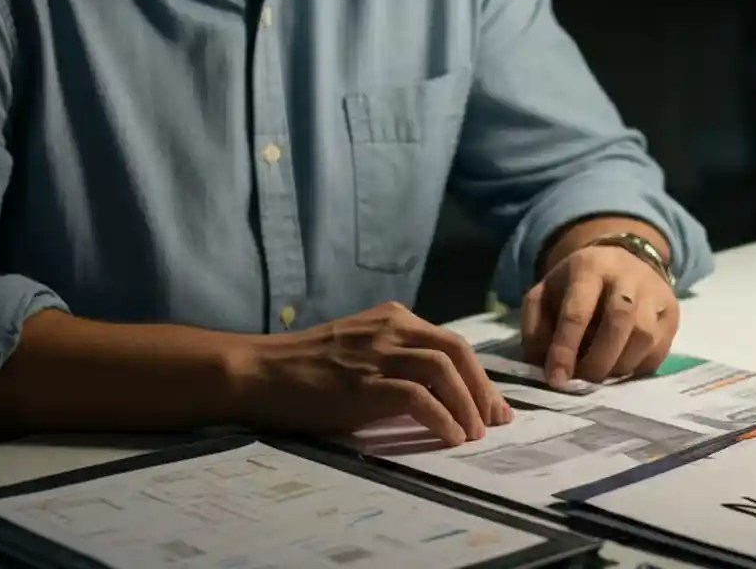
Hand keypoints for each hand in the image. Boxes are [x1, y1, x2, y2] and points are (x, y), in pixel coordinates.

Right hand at [239, 302, 512, 445]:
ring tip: (475, 434)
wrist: (259, 372)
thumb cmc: (307, 367)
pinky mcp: (363, 383)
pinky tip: (450, 437)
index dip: (480, 376)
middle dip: (483, 388)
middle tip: (496, 421)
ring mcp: (377, 354)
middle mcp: (391, 329)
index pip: (452, 342)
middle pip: (456, 351)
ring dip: (467, 404)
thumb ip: (398, 357)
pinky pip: (416, 396)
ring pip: (442, 370)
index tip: (493, 406)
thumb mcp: (361, 348)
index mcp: (394, 318)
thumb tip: (442, 391)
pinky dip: (441, 417)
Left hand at [521, 246, 678, 386]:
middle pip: (618, 321)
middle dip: (597, 361)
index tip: (556, 379)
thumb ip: (537, 328)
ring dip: (619, 366)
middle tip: (581, 381)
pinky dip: (637, 367)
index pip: (577, 311)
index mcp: (589, 267)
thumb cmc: (576, 286)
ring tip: (601, 374)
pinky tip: (620, 367)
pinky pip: (659, 349)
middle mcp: (627, 276)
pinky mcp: (672, 313)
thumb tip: (542, 365)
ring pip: (644, 337)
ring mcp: (655, 293)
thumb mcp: (546, 295)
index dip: (565, 349)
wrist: (622, 261)